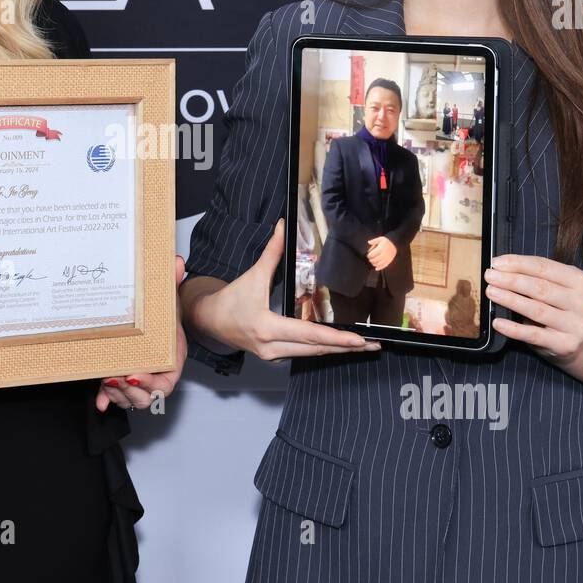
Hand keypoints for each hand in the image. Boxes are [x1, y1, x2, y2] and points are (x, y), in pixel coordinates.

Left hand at [97, 255, 187, 411]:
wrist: (159, 324)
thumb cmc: (166, 318)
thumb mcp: (168, 300)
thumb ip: (172, 282)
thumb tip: (176, 261)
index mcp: (171, 360)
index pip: (165, 382)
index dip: (149, 383)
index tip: (133, 373)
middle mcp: (157, 374)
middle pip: (146, 396)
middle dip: (130, 391)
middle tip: (113, 377)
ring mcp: (140, 380)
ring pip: (131, 399)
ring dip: (118, 395)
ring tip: (106, 380)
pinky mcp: (124, 382)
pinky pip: (116, 398)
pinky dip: (108, 400)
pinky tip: (100, 400)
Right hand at [194, 219, 381, 361]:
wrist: (208, 321)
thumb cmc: (230, 300)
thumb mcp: (252, 275)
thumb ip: (272, 252)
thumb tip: (282, 226)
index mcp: (267, 327)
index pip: (309, 335)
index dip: (336, 338)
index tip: (358, 340)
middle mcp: (272, 347)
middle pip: (316, 350)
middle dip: (346, 348)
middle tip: (373, 345)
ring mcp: (273, 356)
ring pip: (311, 354)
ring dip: (337, 350)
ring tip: (362, 346)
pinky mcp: (275, 356)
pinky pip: (303, 353)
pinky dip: (321, 349)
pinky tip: (338, 345)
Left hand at [366, 236, 395, 270]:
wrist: (395, 244)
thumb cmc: (386, 242)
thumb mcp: (380, 239)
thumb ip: (374, 241)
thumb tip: (368, 242)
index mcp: (381, 248)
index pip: (373, 254)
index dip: (369, 256)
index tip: (368, 255)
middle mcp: (384, 254)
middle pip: (375, 260)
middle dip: (371, 260)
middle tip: (369, 259)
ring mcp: (387, 258)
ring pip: (379, 264)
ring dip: (374, 264)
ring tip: (372, 262)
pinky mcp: (389, 261)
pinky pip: (384, 266)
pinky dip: (379, 268)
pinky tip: (376, 268)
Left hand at [484, 254, 582, 366]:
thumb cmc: (563, 309)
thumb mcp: (559, 288)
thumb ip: (537, 277)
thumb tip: (502, 268)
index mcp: (581, 281)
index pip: (545, 267)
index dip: (518, 263)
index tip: (496, 262)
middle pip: (541, 288)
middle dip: (511, 280)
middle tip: (490, 276)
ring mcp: (576, 326)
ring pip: (537, 310)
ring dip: (510, 300)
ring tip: (491, 293)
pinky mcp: (566, 345)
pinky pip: (534, 335)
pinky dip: (513, 329)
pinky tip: (498, 323)